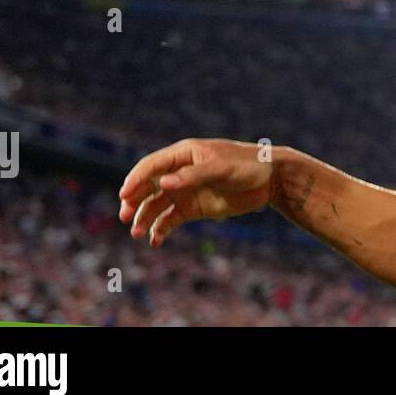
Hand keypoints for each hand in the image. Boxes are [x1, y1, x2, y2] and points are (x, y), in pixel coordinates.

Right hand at [118, 138, 274, 246]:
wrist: (270, 180)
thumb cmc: (247, 165)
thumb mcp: (221, 168)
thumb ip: (193, 175)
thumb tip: (163, 183)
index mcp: (184, 154)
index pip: (152, 166)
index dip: (136, 179)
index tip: (124, 195)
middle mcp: (180, 172)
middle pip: (148, 186)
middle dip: (134, 201)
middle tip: (125, 217)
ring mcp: (186, 190)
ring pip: (156, 205)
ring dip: (144, 218)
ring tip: (138, 233)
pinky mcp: (194, 207)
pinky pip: (170, 219)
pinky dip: (161, 229)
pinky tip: (156, 240)